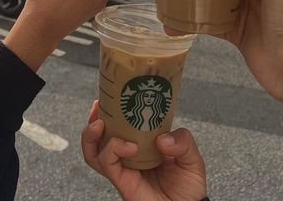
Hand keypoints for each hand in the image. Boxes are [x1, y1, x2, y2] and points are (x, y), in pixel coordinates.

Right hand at [81, 101, 206, 200]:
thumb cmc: (188, 188)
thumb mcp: (192, 157)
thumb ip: (183, 141)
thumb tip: (162, 138)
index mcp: (141, 145)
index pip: (119, 126)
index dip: (111, 112)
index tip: (111, 95)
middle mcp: (128, 156)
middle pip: (98, 138)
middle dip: (93, 120)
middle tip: (98, 108)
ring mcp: (123, 169)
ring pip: (94, 152)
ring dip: (91, 135)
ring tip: (99, 124)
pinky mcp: (122, 182)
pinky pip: (107, 163)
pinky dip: (113, 149)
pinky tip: (129, 146)